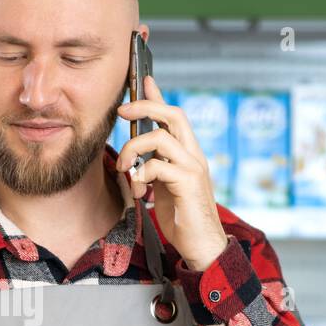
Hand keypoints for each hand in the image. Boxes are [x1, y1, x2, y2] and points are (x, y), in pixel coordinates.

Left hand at [116, 74, 228, 269]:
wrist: (203, 246)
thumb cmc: (182, 218)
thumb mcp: (163, 187)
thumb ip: (154, 167)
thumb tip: (136, 156)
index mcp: (188, 154)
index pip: (174, 116)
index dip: (158, 95)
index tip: (143, 78)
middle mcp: (194, 155)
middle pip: (173, 114)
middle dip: (145, 105)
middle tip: (122, 111)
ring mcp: (193, 168)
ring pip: (160, 137)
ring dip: (133, 148)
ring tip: (124, 168)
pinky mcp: (188, 183)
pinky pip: (158, 165)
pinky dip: (140, 174)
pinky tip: (139, 190)